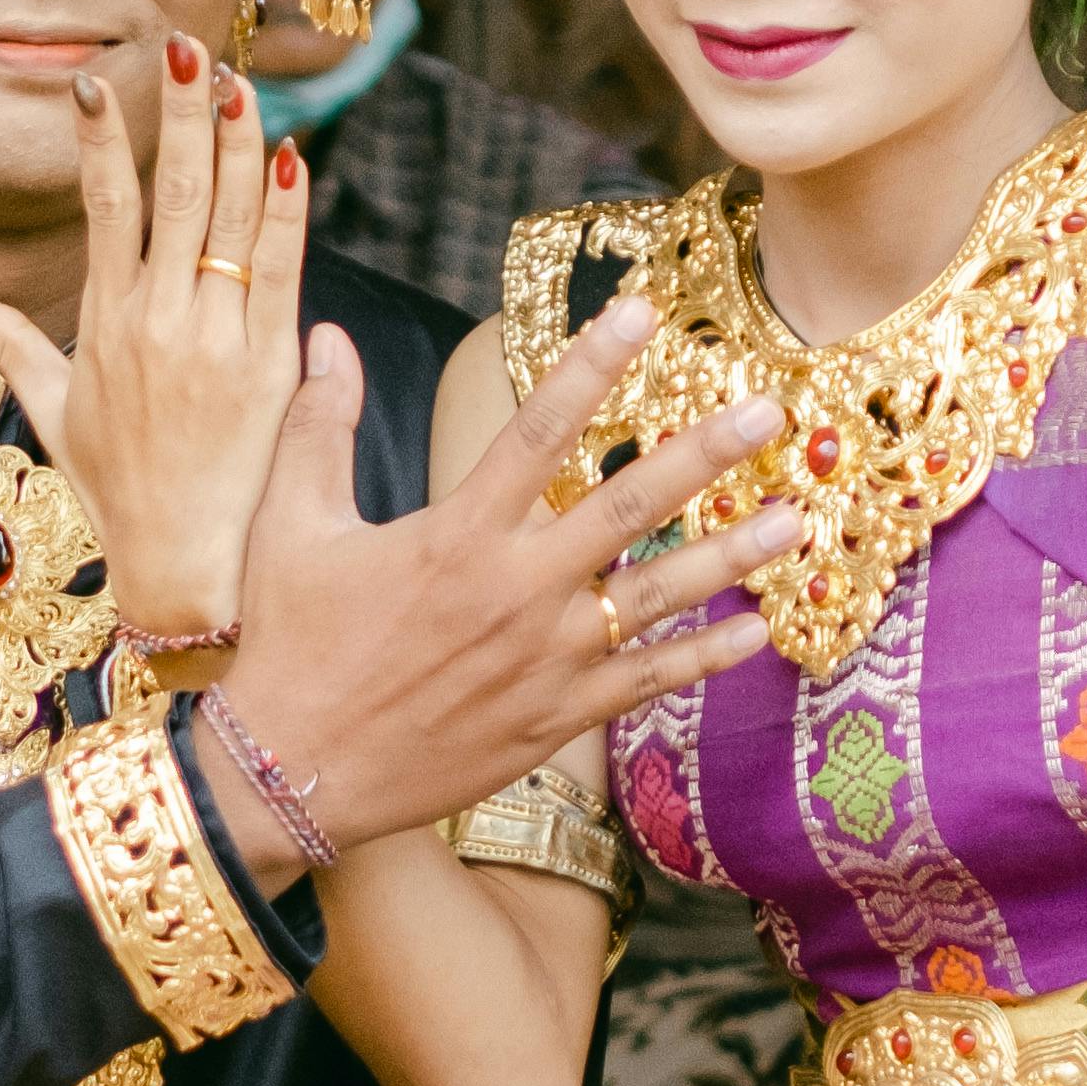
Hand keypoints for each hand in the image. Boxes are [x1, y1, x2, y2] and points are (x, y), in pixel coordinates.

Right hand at [0, 36, 294, 640]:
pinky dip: (288, 215)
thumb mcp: (48, 411)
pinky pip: (284, 272)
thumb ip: (0, 343)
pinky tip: (288, 159)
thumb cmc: (112, 488)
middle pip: (175, 195)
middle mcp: (159, 324)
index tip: (98, 83)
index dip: (102, 142)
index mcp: (105, 325)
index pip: (102, 210)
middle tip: (188, 49)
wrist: (180, 566)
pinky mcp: (271, 366)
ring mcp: (218, 343)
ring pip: (232, 222)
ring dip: (237, 145)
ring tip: (240, 81)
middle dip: (181, 115)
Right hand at [197, 302, 792, 868]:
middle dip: (702, 453)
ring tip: (796, 519)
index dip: (592, 363)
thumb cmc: (289, 642)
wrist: (290, 774)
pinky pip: (644, 680)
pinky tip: (758, 629)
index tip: (644, 311)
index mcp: (455, 532)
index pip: (538, 428)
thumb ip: (318, 424)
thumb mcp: (292, 523)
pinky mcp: (553, 719)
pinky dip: (704, 656)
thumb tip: (325, 334)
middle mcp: (513, 589)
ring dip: (732, 556)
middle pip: (626, 506)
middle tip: (769, 412)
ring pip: (656, 595)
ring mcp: (542, 659)